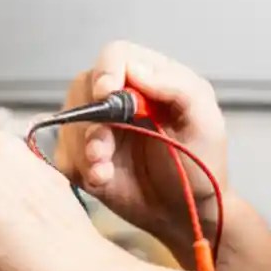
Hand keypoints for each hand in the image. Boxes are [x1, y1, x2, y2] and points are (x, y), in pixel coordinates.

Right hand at [54, 41, 228, 262]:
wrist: (188, 215)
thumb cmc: (203, 166)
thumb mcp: (206, 123)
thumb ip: (178, 87)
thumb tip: (135, 68)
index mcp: (151, 78)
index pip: (115, 55)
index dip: (106, 71)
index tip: (106, 95)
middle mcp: (120, 97)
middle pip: (83, 86)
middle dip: (90, 120)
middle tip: (103, 148)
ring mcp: (100, 127)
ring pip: (70, 122)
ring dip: (84, 149)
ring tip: (107, 171)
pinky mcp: (85, 157)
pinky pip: (65, 154)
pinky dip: (79, 168)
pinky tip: (103, 180)